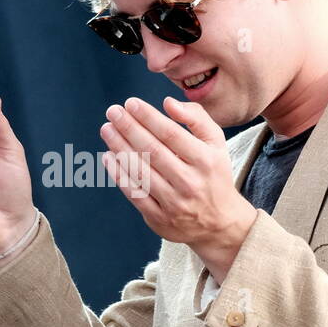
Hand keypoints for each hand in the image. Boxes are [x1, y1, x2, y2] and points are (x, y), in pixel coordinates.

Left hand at [99, 95, 256, 280]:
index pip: (171, 134)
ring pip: (140, 171)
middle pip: (152, 151)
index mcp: (205, 160)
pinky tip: (109, 157)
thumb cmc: (213, 174)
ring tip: (107, 129)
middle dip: (129, 128)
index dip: (148, 117)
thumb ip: (196, 118)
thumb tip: (167, 103)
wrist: (220, 223)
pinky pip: (134, 194)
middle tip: (112, 112)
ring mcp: (173, 202)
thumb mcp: (216, 144)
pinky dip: (119, 174)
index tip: (130, 103)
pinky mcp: (159, 219)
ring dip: (119, 148)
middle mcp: (190, 182)